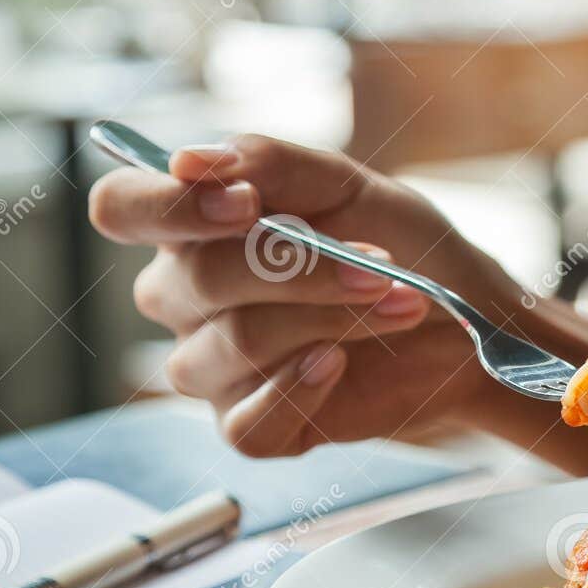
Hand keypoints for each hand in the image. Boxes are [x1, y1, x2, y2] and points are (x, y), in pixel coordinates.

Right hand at [90, 134, 521, 455]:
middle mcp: (184, 298)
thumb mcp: (350, 186)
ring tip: (402, 303)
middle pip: (195, 279)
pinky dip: (302, 389)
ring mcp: (211, 368)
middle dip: (301, 268)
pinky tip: (341, 363)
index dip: (169, 206)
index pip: (122, 207)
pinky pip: (248, 422)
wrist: (465, 321)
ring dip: (330, 319)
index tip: (247, 204)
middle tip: (384, 264)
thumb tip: (190, 160)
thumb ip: (272, 164)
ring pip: (237, 344)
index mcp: (192, 227)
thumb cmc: (400, 246)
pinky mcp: (250, 426)